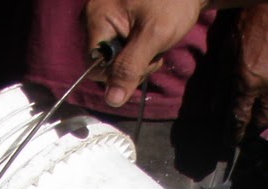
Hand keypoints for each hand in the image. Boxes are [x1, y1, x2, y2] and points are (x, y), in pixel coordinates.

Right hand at [83, 0, 206, 106]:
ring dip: (136, 60)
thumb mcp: (154, 36)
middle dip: (129, 66)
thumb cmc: (174, 3)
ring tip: (155, 42)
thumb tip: (112, 100)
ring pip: (114, 58)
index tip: (145, 61)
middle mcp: (94, 18)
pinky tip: (150, 39)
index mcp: (96, 17)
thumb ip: (129, 68)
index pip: (94, 66)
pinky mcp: (116, 22)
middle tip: (153, 50)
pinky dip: (137, 50)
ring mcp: (106, 20)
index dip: (118, 73)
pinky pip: (120, 49)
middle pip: (103, 63)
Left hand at [225, 0, 267, 142]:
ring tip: (261, 108)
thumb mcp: (226, 54)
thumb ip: (221, 84)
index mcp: (247, 84)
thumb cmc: (247, 26)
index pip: (238, 120)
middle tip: (246, 127)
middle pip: (262, 120)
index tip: (229, 143)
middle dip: (252, 128)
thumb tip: (214, 109)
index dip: (233, 135)